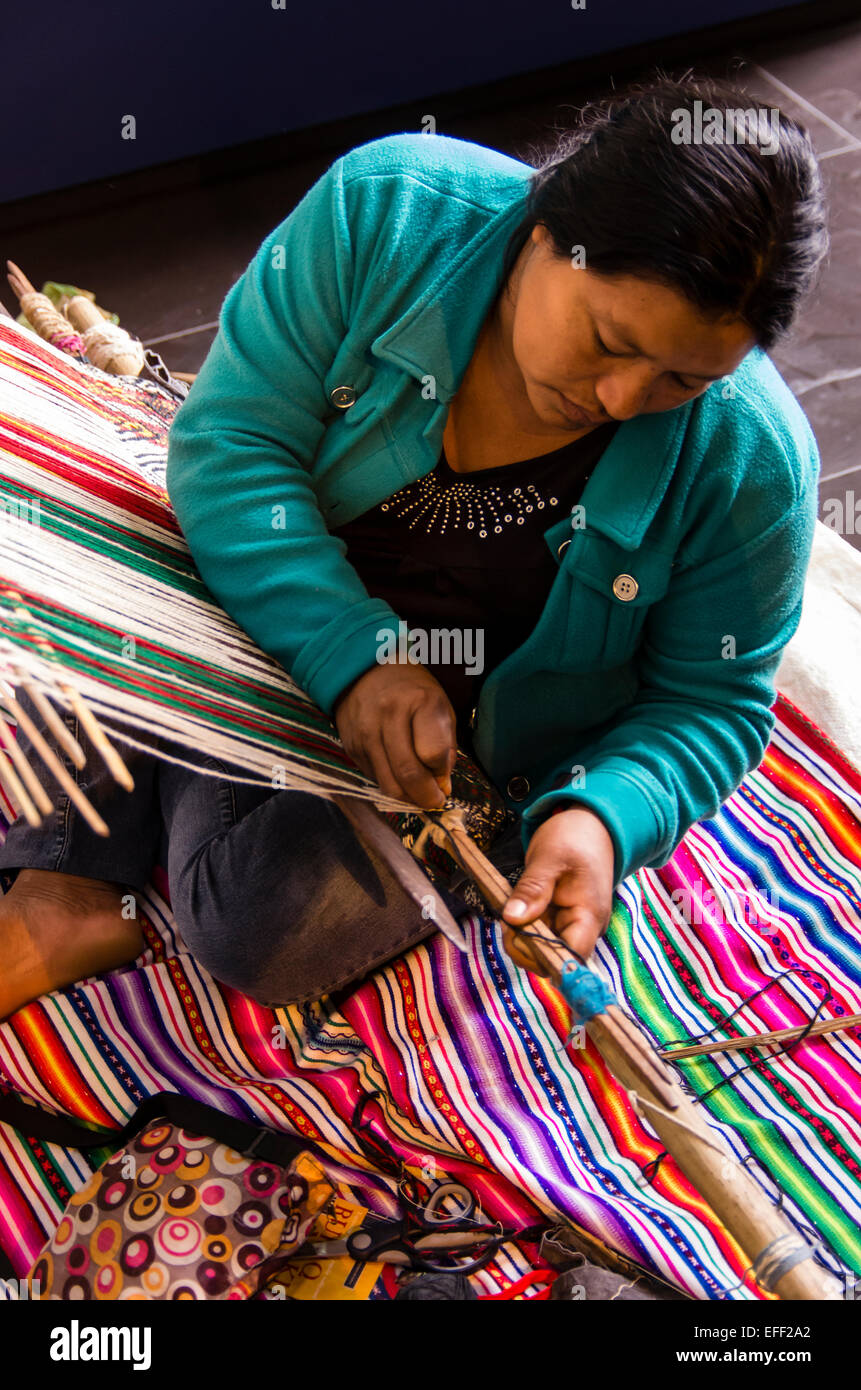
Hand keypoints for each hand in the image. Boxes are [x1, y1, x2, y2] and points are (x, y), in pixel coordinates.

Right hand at [333, 660, 456, 809]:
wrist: (366, 672)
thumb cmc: (413, 690)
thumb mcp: (440, 707)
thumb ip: (446, 748)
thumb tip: (442, 787)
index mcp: (418, 701)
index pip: (432, 754)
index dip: (442, 773)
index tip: (445, 780)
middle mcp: (388, 716)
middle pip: (409, 773)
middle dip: (426, 797)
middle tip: (435, 802)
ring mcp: (366, 733)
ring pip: (389, 784)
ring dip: (408, 798)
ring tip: (419, 794)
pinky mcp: (352, 747)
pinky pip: (374, 778)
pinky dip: (390, 785)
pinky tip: (399, 777)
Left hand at [501, 806, 615, 973]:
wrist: (590, 825)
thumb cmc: (575, 837)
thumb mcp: (549, 856)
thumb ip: (533, 889)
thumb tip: (513, 919)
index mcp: (589, 915)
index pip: (570, 957)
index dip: (541, 956)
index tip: (514, 936)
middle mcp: (584, 927)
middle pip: (553, 958)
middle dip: (525, 945)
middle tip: (506, 916)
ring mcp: (573, 925)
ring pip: (543, 948)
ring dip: (522, 935)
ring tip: (511, 906)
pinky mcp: (561, 920)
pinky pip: (540, 934)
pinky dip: (524, 926)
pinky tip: (517, 907)